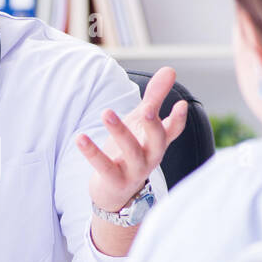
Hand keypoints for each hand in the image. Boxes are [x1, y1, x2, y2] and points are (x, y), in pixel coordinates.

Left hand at [79, 65, 187, 211]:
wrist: (115, 192)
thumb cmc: (131, 150)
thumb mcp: (141, 122)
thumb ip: (154, 97)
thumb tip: (170, 70)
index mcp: (157, 142)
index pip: (173, 130)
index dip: (178, 119)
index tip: (181, 104)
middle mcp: (150, 157)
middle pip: (157, 141)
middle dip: (152, 125)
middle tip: (146, 109)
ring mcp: (134, 170)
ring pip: (131, 152)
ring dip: (119, 132)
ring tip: (106, 113)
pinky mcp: (114, 180)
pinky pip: (103, 166)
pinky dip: (92, 152)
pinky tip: (80, 137)